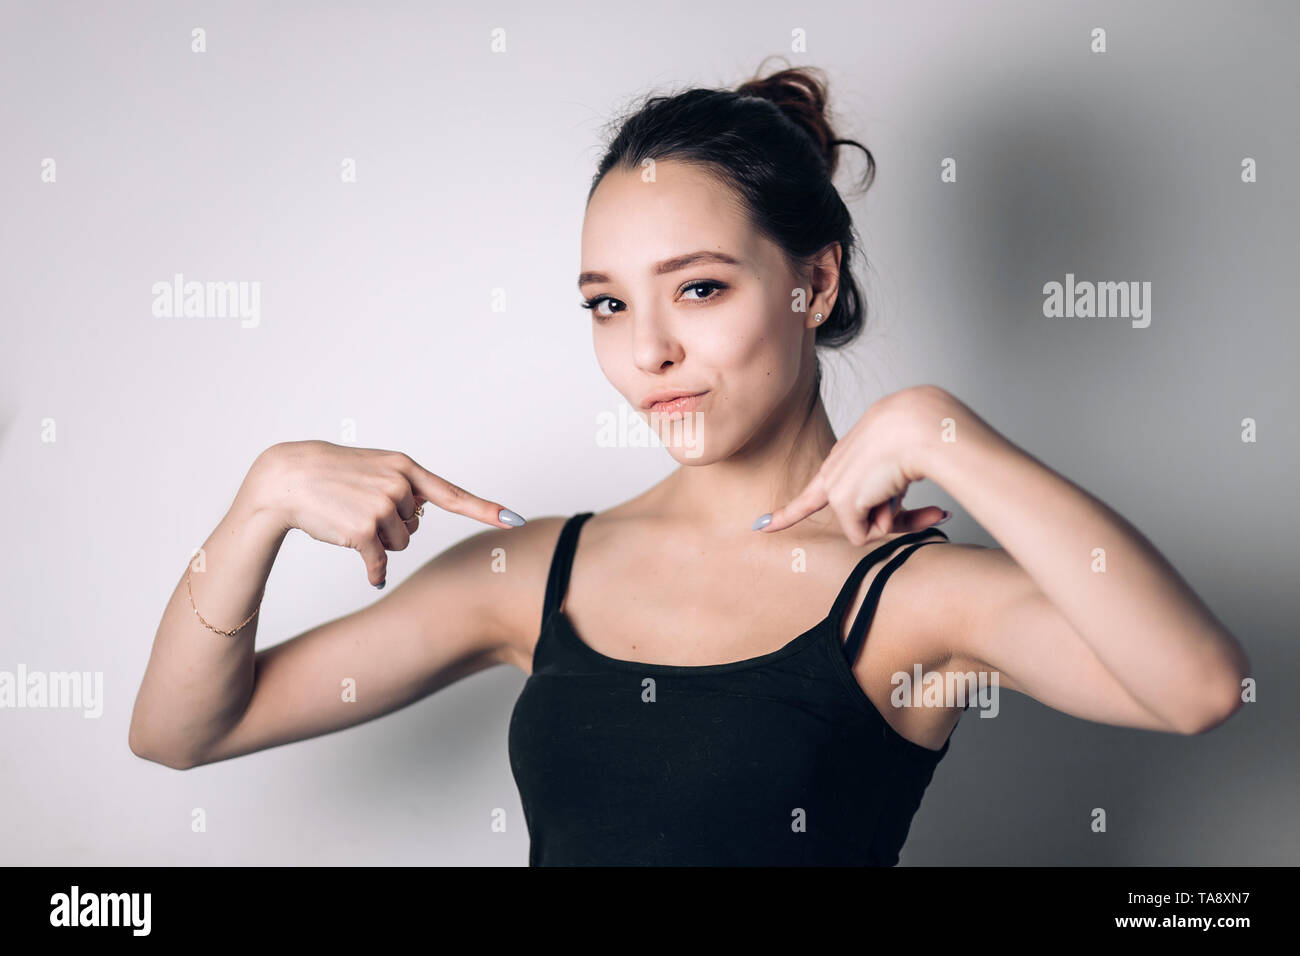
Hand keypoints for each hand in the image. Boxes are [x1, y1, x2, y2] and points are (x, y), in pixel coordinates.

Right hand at [247, 440, 524, 586]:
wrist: (286, 478)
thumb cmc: (330, 474)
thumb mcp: (374, 468)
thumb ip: (405, 486)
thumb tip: (423, 513)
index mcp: (405, 467)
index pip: (453, 494)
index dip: (487, 510)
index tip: (515, 520)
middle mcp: (399, 486)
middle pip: (415, 527)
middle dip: (392, 525)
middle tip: (360, 507)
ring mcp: (382, 508)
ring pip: (400, 544)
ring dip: (379, 541)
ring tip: (351, 518)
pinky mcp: (364, 532)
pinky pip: (380, 563)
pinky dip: (373, 571)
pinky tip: (366, 570)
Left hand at [756, 386, 949, 544]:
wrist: (920, 424)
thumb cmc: (920, 432)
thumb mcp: (900, 456)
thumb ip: (886, 488)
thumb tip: (879, 519)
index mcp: (847, 454)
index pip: (815, 490)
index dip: (787, 512)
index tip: (760, 525)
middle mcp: (835, 469)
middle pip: (854, 513)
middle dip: (889, 516)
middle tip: (930, 511)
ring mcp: (835, 484)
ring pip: (864, 525)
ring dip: (891, 516)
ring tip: (903, 485)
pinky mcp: (842, 500)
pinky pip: (866, 534)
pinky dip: (888, 522)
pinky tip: (895, 493)